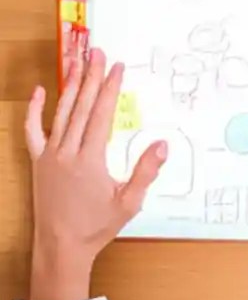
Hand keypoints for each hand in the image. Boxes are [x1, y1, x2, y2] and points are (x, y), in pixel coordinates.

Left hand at [25, 49, 167, 299]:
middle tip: (97, 52)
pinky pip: (33, 131)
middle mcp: (66, 152)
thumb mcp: (129, 202)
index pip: (101, 114)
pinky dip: (35, 110)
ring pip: (60, 113)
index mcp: (89, 160)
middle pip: (81, 106)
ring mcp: (49, 156)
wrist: (60, 246)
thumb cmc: (95, 227)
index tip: (117, 68)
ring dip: (70, 86)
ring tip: (77, 62)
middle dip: (91, 77)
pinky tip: (40, 92)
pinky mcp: (38, 162)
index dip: (110, 89)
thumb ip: (145, 171)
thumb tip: (162, 145)